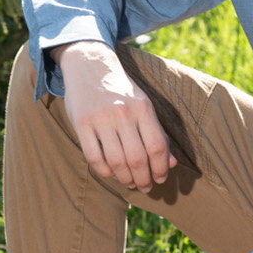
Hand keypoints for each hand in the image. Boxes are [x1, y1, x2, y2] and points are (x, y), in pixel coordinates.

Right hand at [52, 42, 174, 192]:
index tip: (160, 179)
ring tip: (129, 183)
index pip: (157, 146)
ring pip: (116, 160)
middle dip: (143, 178)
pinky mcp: (81, 122)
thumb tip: (171, 164)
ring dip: (125, 178)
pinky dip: (104, 171)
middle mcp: (123, 112)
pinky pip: (93, 156)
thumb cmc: (121, 91)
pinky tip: (111, 173)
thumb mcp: (143, 105)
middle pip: (137, 158)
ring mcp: (100, 118)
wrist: (90, 65)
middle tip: (144, 187)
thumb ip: (157, 133)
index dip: (160, 168)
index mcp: (142, 108)